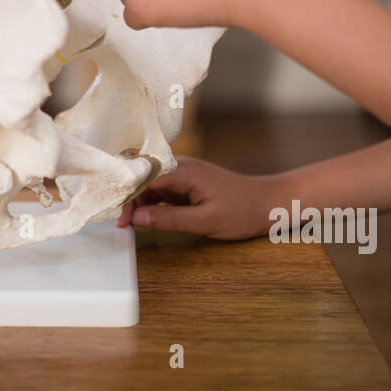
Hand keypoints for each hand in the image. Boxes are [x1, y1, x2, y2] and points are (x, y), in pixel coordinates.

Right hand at [116, 156, 286, 239]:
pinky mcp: (188, 183)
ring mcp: (184, 174)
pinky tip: (145, 216)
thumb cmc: (243, 211)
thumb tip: (137, 218)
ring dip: (138, 201)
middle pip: (143, 177)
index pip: (144, 178)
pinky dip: (150, 202)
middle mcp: (181, 166)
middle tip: (121, 223)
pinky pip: (162, 189)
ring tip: (129, 222)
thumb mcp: (205, 221)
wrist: (270, 203)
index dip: (127, 198)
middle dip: (128, 198)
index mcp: (184, 171)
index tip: (120, 219)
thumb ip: (169, 219)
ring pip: (151, 183)